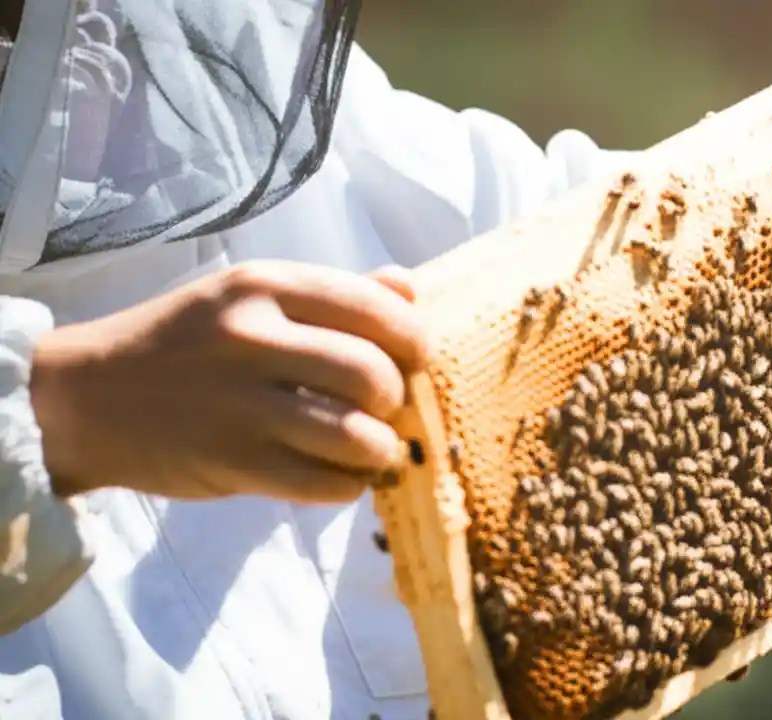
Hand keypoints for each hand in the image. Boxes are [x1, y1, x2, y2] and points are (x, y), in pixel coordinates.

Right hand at [31, 261, 428, 503]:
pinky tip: (337, 475)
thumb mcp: (250, 296)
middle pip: (375, 375)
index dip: (414, 340)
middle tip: (381, 409)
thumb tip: (411, 287)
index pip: (376, 308)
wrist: (86, 398)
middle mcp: (254, 338)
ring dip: (380, 451)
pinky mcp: (233, 462)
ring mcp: (241, 404)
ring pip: (359, 436)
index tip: (414, 359)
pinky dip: (348, 485)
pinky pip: (327, 484)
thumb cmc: (187, 344)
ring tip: (368, 449)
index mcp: (266, 285)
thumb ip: (334, 291)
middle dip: (396, 400)